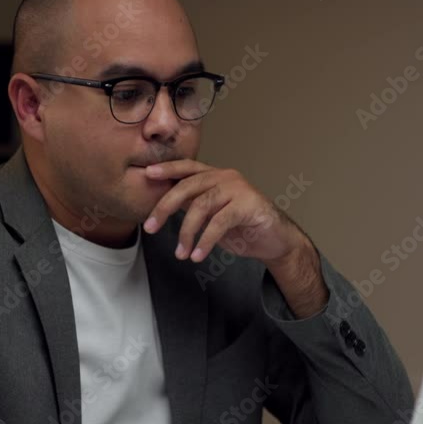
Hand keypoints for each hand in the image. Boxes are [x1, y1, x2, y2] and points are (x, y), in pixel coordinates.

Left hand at [142, 159, 303, 265]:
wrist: (276, 240)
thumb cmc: (242, 226)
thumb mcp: (211, 214)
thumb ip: (191, 205)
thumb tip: (162, 204)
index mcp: (215, 176)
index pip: (187, 168)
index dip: (167, 169)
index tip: (147, 175)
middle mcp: (226, 177)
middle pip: (188, 186)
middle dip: (165, 207)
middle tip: (150, 227)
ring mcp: (239, 189)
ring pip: (201, 205)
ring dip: (186, 232)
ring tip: (180, 253)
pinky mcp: (249, 205)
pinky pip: (219, 223)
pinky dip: (205, 241)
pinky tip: (197, 256)